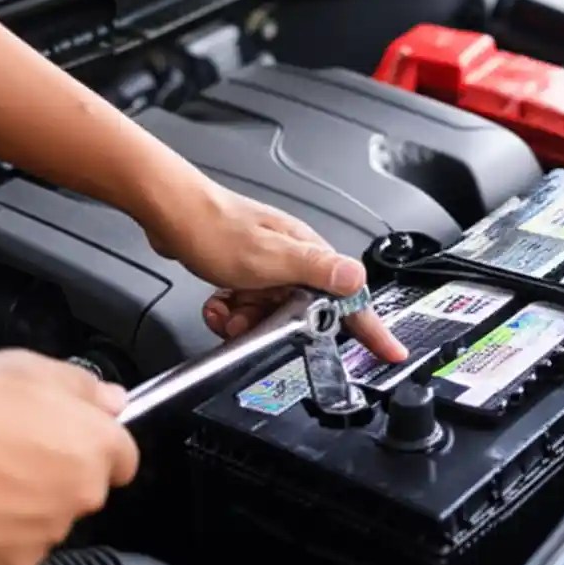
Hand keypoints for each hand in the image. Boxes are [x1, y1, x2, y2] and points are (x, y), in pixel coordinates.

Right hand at [0, 350, 137, 564]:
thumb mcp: (30, 368)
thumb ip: (82, 387)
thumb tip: (113, 402)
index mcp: (96, 444)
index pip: (122, 456)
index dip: (93, 446)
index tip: (66, 441)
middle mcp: (82, 492)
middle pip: (82, 489)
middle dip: (54, 476)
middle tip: (6, 455)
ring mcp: (49, 532)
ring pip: (46, 521)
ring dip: (24, 507)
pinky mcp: (12, 564)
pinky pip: (12, 551)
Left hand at [145, 181, 407, 362]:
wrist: (172, 213)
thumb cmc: (216, 227)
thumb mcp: (273, 257)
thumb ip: (318, 271)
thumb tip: (357, 278)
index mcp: (310, 255)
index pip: (352, 297)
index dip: (372, 329)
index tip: (391, 351)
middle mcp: (295, 260)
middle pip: (305, 316)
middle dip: (278, 328)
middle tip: (253, 322)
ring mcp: (270, 267)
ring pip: (272, 316)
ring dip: (246, 320)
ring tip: (228, 308)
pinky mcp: (247, 273)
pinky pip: (249, 308)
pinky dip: (230, 311)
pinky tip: (219, 301)